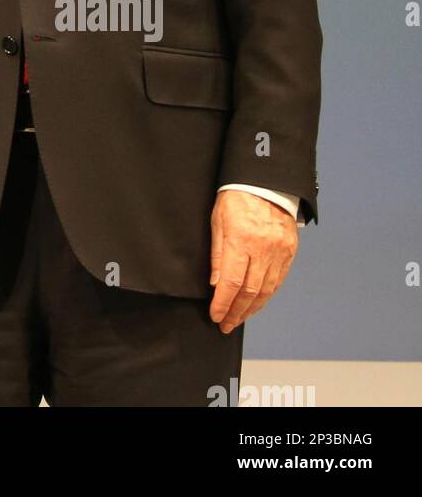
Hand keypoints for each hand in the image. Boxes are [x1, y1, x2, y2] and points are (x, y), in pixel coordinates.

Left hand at [208, 189, 297, 332]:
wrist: (265, 182)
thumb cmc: (236, 198)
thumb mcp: (217, 220)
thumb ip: (217, 254)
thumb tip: (216, 284)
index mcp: (241, 240)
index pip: (231, 282)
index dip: (223, 303)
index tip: (216, 316)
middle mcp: (263, 249)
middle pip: (250, 291)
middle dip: (236, 312)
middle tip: (226, 324)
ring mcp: (279, 252)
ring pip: (266, 290)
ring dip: (252, 308)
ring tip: (239, 318)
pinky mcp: (290, 252)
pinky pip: (278, 280)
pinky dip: (266, 295)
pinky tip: (256, 303)